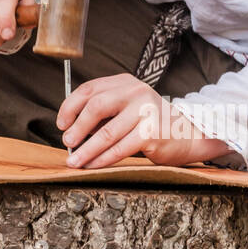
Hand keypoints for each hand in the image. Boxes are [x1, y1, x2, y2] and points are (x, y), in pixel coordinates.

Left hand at [57, 74, 230, 168]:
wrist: (186, 136)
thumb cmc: (150, 125)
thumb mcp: (127, 108)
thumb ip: (104, 112)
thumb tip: (71, 131)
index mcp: (126, 82)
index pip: (90, 89)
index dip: (70, 107)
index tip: (61, 124)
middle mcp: (136, 91)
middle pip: (96, 106)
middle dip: (77, 128)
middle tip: (67, 143)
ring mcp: (145, 111)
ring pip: (106, 132)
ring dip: (87, 150)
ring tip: (75, 161)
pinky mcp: (151, 132)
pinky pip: (120, 148)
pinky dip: (102, 159)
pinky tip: (93, 166)